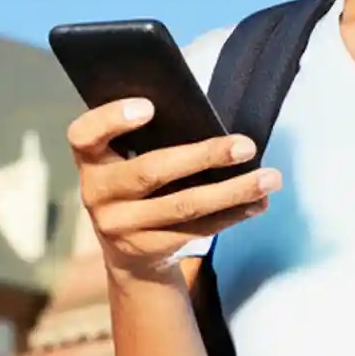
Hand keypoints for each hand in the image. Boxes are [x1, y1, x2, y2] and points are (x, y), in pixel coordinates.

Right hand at [68, 97, 282, 278]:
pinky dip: (232, 214)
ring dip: (232, 191)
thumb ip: (149, 136)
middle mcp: (98, 193)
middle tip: (245, 145)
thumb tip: (207, 117)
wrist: (127, 250)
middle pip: (151, 171)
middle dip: (203, 156)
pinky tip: (258, 203)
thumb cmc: (136, 179)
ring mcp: (120, 227)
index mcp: (90, 159)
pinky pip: (196, 230)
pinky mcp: (147, 249)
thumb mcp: (126, 156)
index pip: (85, 135)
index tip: (150, 106)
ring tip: (269, 178)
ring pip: (183, 206)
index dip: (113, 119)